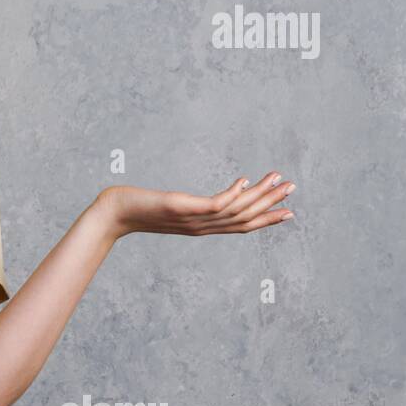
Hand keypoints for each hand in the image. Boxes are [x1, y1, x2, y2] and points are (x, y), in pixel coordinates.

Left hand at [100, 172, 296, 238]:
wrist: (113, 214)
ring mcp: (193, 219)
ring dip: (260, 194)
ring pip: (235, 210)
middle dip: (270, 204)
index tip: (287, 211)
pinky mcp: (182, 208)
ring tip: (278, 178)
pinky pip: (214, 204)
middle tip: (292, 188)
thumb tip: (187, 201)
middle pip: (244, 218)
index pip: (240, 225)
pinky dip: (233, 193)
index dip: (265, 219)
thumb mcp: (167, 208)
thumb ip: (183, 207)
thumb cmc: (137, 208)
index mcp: (201, 227)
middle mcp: (201, 226)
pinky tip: (244, 178)